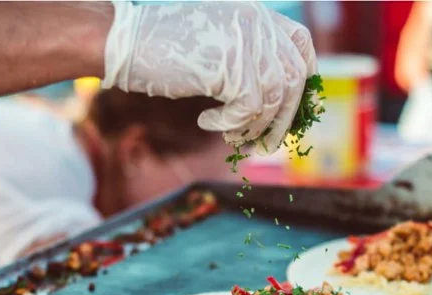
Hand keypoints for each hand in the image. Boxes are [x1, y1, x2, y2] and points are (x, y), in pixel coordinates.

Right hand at [104, 1, 316, 153]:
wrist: (126, 42)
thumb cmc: (163, 48)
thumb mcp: (216, 43)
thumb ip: (248, 58)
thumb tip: (279, 101)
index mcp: (255, 13)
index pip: (300, 44)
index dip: (305, 78)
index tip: (294, 108)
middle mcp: (256, 23)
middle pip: (294, 78)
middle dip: (284, 119)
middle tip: (266, 144)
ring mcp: (245, 42)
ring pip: (273, 100)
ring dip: (254, 128)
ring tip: (233, 138)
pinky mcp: (231, 65)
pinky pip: (248, 109)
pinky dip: (230, 125)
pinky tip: (206, 122)